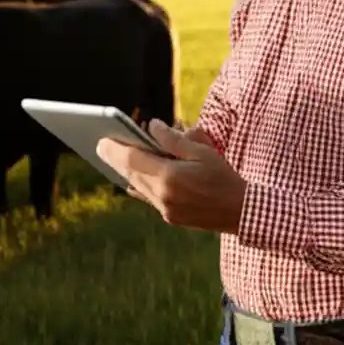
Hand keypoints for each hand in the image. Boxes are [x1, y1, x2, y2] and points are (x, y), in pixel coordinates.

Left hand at [96, 119, 246, 233]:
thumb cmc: (224, 177)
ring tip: (115, 158)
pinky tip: (131, 181)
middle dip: (116, 159)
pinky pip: (148, 198)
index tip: (102, 139)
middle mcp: (163, 196)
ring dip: (127, 172)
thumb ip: (174, 139)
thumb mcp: (202, 151)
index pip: (132, 161)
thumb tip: (152, 127)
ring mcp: (165, 209)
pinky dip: (139, 186)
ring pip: (137, 187)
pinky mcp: (170, 217)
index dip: (115, 149)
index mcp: (170, 177)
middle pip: (130, 174)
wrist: (241, 211)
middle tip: (103, 145)